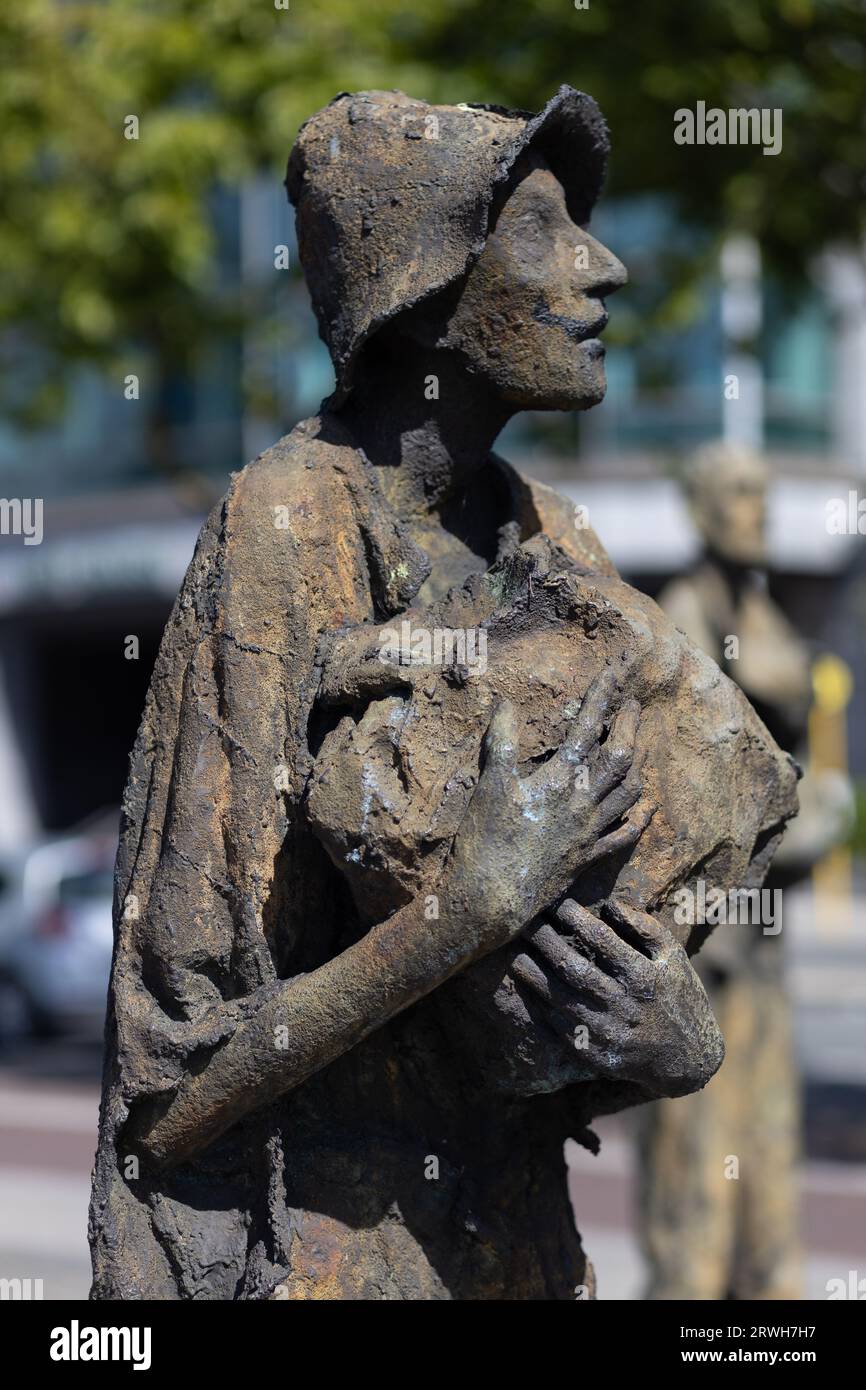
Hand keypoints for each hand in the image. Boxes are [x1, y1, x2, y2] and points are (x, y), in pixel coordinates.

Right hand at [443, 667, 651, 954]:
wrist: (490, 901)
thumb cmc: (485, 841)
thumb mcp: (489, 785)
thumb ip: (501, 741)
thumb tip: (506, 702)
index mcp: (560, 780)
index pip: (588, 726)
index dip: (604, 694)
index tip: (618, 668)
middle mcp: (583, 804)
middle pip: (622, 756)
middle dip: (630, 726)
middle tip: (634, 705)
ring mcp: (589, 833)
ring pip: (629, 793)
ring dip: (636, 765)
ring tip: (635, 747)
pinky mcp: (587, 859)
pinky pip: (624, 835)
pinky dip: (638, 817)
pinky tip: (643, 808)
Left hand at [511, 898, 724, 1096]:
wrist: (687, 1058)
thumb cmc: (679, 995)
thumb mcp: (673, 957)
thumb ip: (645, 928)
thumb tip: (610, 905)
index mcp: (643, 977)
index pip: (601, 940)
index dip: (575, 918)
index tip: (556, 903)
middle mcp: (624, 1005)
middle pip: (574, 968)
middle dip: (546, 941)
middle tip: (526, 923)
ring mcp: (609, 1032)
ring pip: (560, 999)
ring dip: (534, 974)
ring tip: (514, 954)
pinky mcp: (597, 1054)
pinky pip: (560, 1027)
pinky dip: (540, 1006)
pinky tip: (527, 988)